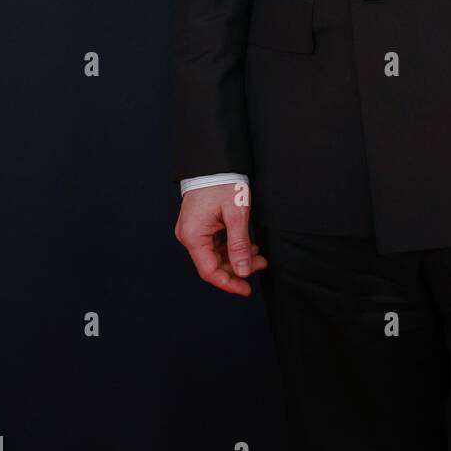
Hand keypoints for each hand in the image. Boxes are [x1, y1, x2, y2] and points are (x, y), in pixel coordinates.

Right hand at [174, 182, 267, 296]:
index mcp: (194, 235)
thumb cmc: (223, 182)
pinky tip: (247, 245)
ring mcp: (193, 230)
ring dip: (236, 257)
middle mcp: (189, 235)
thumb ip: (239, 245)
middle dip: (238, 268)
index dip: (229, 283)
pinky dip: (231, 247)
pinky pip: (214, 244)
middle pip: (213, 264)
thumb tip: (243, 272)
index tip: (247, 290)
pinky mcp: (199, 225)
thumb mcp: (236, 214)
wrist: (214, 161)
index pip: (209, 271)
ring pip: (215, 255)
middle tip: (261, 264)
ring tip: (258, 254)